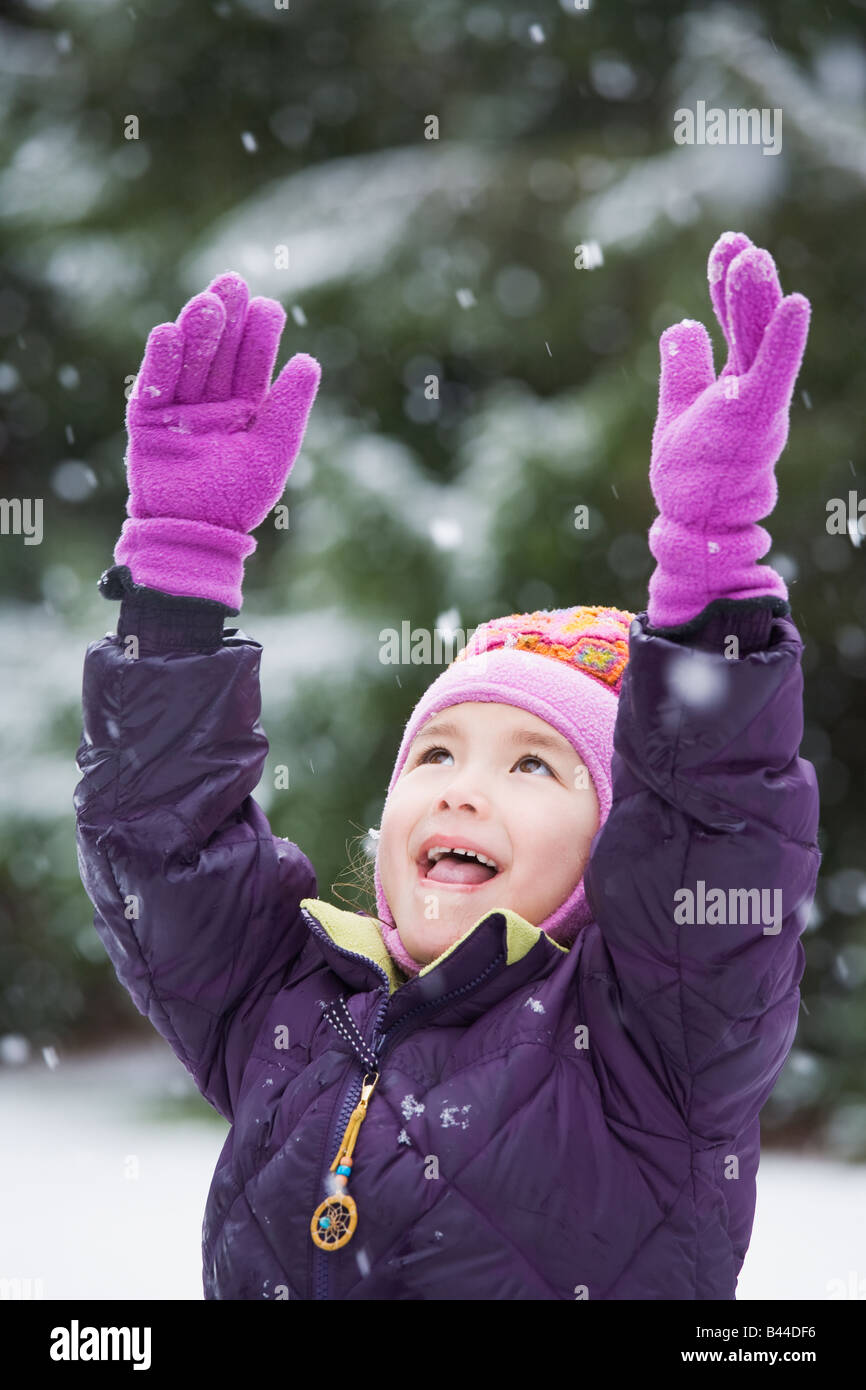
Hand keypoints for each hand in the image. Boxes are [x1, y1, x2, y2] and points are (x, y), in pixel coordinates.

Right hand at [114, 272, 320, 607]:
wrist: (196, 533)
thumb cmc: (238, 499)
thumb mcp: (273, 452)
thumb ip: (289, 409)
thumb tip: (309, 360)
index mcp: (243, 407)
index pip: (250, 361)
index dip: (258, 334)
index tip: (269, 307)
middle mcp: (209, 401)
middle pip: (217, 351)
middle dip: (226, 319)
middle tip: (234, 283)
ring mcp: (177, 408)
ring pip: (186, 361)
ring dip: (194, 332)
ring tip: (207, 303)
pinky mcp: (146, 421)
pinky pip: (153, 386)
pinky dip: (160, 361)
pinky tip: (168, 333)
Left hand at [647, 231, 810, 627]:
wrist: (695, 529)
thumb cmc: (692, 478)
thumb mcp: (678, 410)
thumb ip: (684, 369)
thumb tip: (683, 324)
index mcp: (738, 383)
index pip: (736, 323)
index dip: (729, 285)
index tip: (726, 245)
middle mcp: (754, 390)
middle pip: (752, 325)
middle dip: (746, 282)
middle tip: (736, 242)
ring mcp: (757, 406)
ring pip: (760, 343)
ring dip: (757, 299)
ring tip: (753, 258)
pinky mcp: (754, 424)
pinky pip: (773, 377)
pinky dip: (783, 342)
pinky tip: (794, 304)